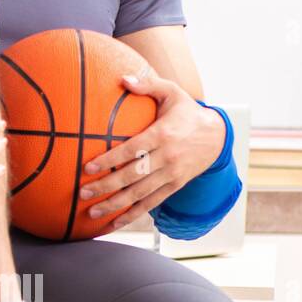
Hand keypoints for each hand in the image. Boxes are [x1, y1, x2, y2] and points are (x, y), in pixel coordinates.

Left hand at [78, 66, 226, 229]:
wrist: (219, 135)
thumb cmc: (187, 112)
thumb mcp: (172, 92)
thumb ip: (148, 84)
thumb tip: (123, 78)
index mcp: (163, 135)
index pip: (132, 150)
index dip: (110, 160)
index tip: (88, 168)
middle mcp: (168, 158)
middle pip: (133, 176)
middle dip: (106, 186)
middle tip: (83, 192)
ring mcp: (172, 175)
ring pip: (141, 194)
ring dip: (116, 205)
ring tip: (92, 212)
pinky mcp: (175, 186)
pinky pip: (152, 203)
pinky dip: (133, 215)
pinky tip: (114, 223)